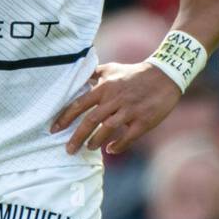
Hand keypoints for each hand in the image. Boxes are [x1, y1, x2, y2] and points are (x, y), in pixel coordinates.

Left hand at [50, 62, 180, 154]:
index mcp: (104, 88)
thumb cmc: (134, 73)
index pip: (79, 104)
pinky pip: (128, 137)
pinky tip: (110, 150)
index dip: (65, 118)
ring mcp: (129, 111)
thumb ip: (93, 74)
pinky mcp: (143, 120)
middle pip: (90, 120)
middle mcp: (114, 99)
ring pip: (107, 129)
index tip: (54, 129)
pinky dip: (118, 145)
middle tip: (68, 149)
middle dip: (77, 137)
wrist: (164, 76)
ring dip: (95, 141)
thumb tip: (76, 77)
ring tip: (89, 147)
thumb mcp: (111, 68)